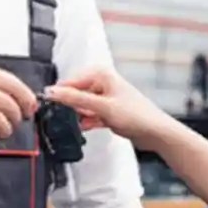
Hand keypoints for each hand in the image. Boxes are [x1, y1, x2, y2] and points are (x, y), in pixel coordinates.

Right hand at [44, 67, 177, 149]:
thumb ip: (75, 99)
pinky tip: (91, 126)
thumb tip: (52, 92)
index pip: (70, 82)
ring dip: (82, 116)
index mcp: (101, 74)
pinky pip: (90, 114)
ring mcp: (105, 97)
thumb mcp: (101, 106)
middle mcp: (103, 82)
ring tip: (90, 122)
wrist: (157, 133)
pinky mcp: (108, 109)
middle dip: (74, 108)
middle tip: (77, 116)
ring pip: (82, 106)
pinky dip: (89, 121)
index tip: (51, 106)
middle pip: (75, 94)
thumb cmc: (138, 116)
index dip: (61, 95)